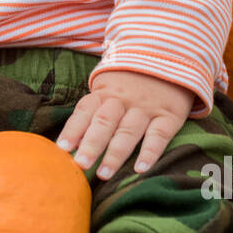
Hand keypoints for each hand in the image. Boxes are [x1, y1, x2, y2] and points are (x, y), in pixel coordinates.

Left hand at [55, 70, 194, 179]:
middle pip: (104, 122)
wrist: (167, 58)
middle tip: (81, 165)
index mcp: (104, 93)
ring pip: (128, 131)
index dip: (73, 130)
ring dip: (115, 153)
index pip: (85, 111)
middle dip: (91, 145)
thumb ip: (92, 114)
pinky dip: (150, 152)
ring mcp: (146, 108)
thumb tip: (72, 145)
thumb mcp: (107, 90)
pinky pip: (159, 135)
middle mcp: (123, 100)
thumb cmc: (128, 84)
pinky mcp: (169, 116)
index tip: (62, 149)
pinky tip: (141, 169)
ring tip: (104, 174)